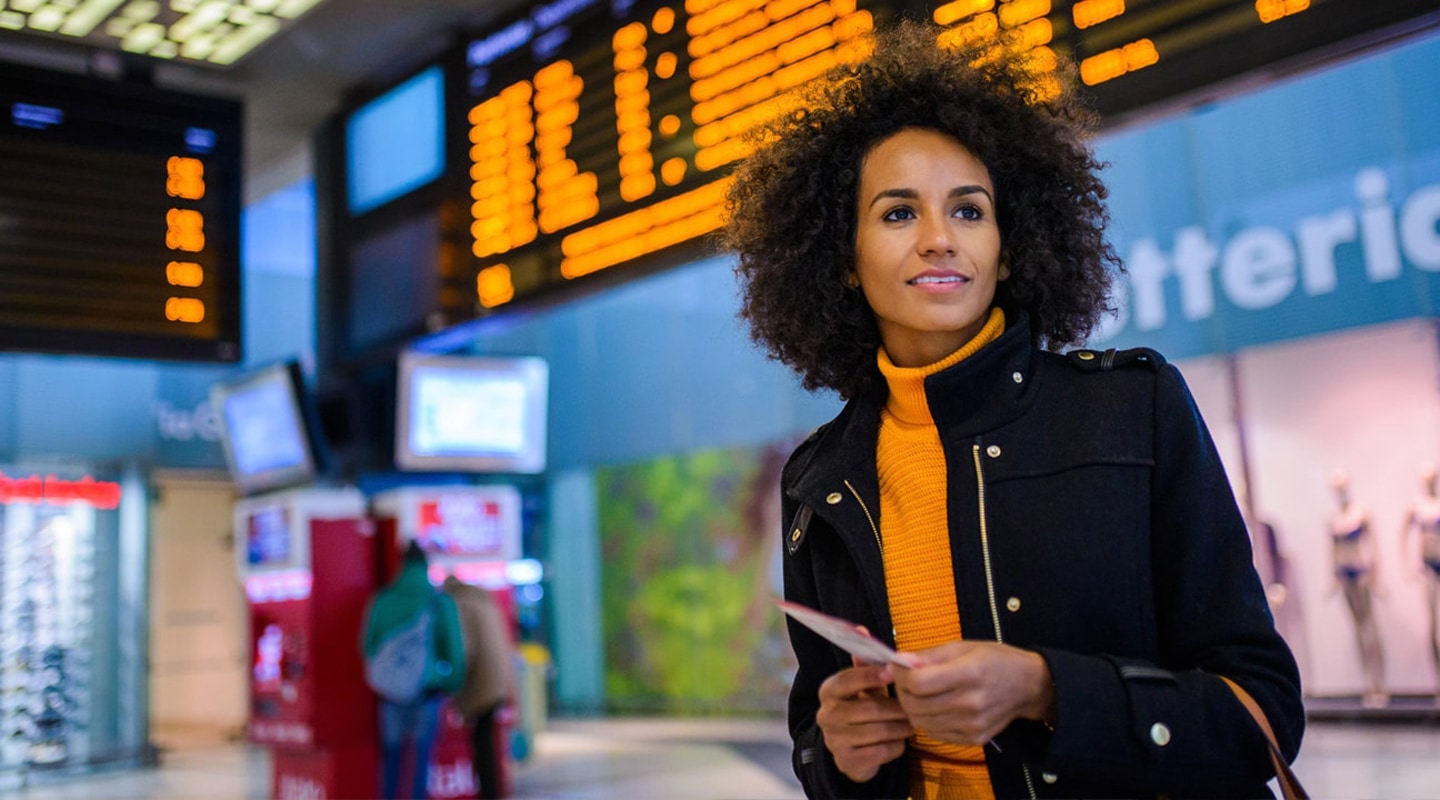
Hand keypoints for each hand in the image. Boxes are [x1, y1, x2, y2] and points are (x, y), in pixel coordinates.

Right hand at [816, 656, 913, 782]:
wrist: (851, 750)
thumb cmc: (862, 708)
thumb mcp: (863, 686)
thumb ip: (866, 663)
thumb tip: (862, 630)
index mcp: (829, 690)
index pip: (848, 679)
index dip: (872, 675)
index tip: (895, 674)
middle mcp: (826, 714)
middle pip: (870, 708)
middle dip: (897, 708)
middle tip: (917, 706)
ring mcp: (834, 740)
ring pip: (879, 731)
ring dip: (901, 728)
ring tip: (912, 724)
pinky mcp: (846, 762)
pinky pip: (881, 752)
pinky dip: (896, 747)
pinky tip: (899, 742)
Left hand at [888, 641, 1053, 746]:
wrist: (1028, 686)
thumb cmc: (994, 660)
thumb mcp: (962, 647)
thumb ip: (928, 656)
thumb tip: (898, 662)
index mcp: (969, 674)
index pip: (919, 683)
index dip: (900, 675)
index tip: (896, 667)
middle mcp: (971, 703)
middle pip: (916, 705)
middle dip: (902, 691)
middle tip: (904, 680)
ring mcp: (973, 725)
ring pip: (921, 722)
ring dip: (912, 707)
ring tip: (918, 693)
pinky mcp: (974, 739)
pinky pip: (935, 734)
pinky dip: (927, 721)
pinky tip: (935, 707)